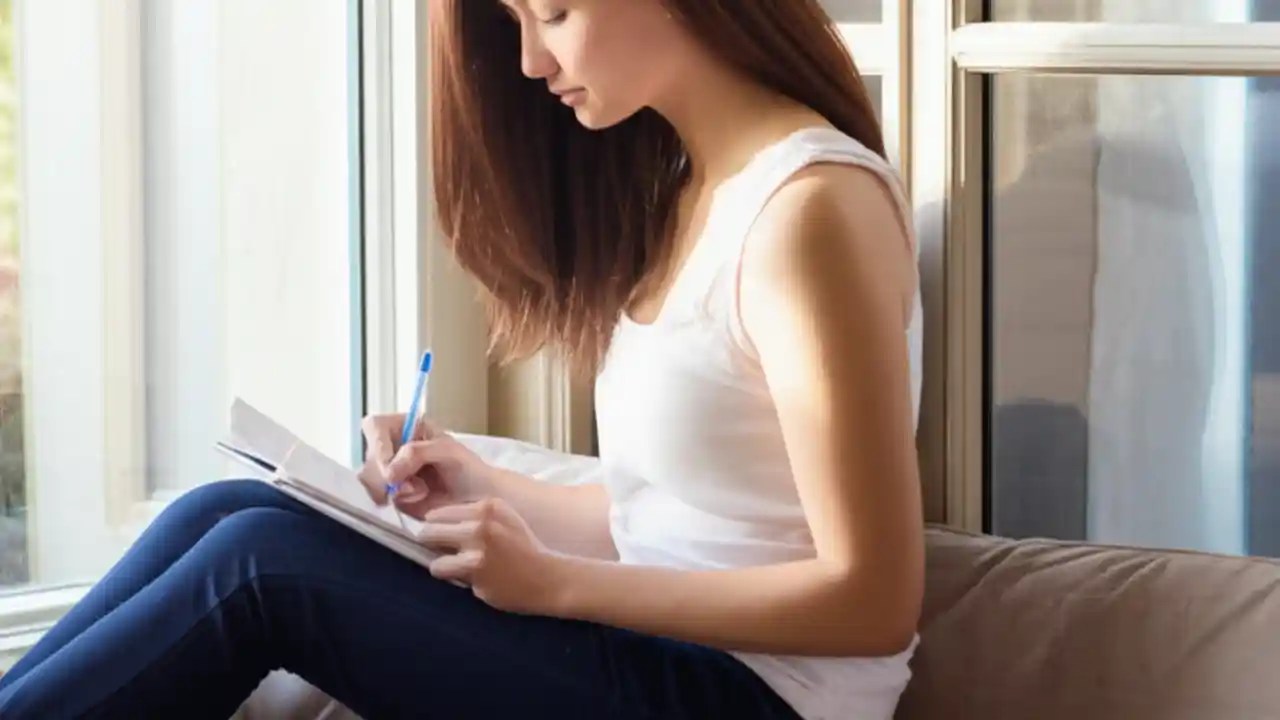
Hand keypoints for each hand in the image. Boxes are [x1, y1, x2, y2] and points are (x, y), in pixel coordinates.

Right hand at [357, 414, 496, 519]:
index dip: (377, 446)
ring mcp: (390, 471)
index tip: (390, 469)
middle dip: (385, 475)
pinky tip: (418, 499)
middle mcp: (393, 446)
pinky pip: (379, 498)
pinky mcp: (392, 494)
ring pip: (369, 479)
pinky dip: (396, 501)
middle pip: (368, 456)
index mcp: (406, 426)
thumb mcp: (448, 451)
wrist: (480, 500)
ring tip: (420, 492)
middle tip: (410, 487)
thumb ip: (417, 453)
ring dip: (392, 490)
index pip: (374, 426)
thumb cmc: (469, 469)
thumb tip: (389, 473)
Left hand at [417, 498, 566, 615]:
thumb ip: (476, 514)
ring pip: (431, 549)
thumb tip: (434, 518)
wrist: (547, 577)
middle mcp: (481, 523)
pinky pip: (441, 568)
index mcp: (488, 506)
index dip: (437, 523)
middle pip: (429, 526)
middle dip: (430, 538)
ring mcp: (476, 547)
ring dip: (439, 558)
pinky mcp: (473, 571)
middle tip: (441, 548)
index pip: (441, 510)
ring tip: (454, 565)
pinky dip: (449, 573)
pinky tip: (468, 576)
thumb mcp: (504, 518)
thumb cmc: (523, 548)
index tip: (441, 532)